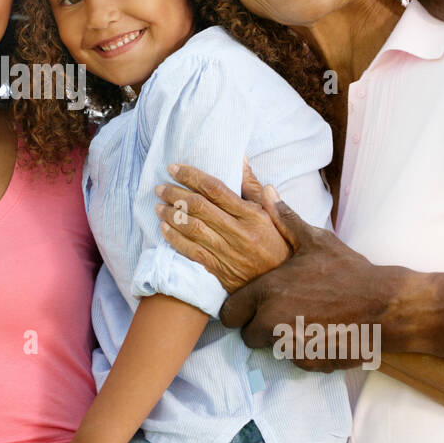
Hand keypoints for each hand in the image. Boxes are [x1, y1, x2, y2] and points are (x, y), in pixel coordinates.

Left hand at [155, 160, 290, 290]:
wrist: (284, 285)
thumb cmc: (279, 245)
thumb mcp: (275, 213)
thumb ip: (254, 186)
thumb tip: (240, 157)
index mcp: (252, 215)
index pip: (216, 189)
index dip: (192, 176)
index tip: (174, 168)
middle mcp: (238, 232)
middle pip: (199, 207)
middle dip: (175, 194)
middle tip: (160, 187)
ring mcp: (228, 252)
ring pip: (192, 229)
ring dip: (171, 216)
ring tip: (158, 206)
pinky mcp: (220, 270)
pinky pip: (192, 252)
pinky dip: (175, 240)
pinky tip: (164, 230)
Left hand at [219, 187, 388, 367]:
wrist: (386, 305)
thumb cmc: (349, 271)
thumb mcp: (316, 241)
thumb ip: (285, 220)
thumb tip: (267, 191)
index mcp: (267, 292)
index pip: (229, 315)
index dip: (239, 310)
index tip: (252, 306)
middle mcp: (273, 322)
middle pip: (249, 336)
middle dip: (260, 328)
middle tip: (284, 312)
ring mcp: (292, 345)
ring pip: (274, 348)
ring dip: (284, 338)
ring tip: (308, 319)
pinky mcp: (311, 362)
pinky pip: (298, 360)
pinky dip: (307, 351)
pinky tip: (325, 332)